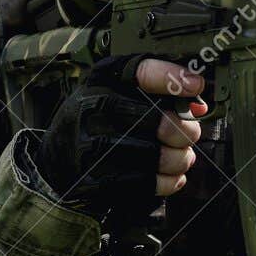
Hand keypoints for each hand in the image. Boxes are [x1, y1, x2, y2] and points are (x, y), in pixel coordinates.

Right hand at [37, 55, 203, 225]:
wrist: (58, 158)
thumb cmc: (100, 120)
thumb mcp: (118, 92)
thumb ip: (159, 92)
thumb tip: (197, 106)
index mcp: (102, 79)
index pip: (142, 71)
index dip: (174, 78)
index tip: (196, 85)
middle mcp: (94, 108)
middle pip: (161, 122)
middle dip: (186, 131)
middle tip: (190, 134)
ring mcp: (92, 146)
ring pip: (158, 156)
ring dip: (180, 160)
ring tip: (181, 157)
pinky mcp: (95, 179)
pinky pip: (146, 183)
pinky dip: (167, 182)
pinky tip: (171, 176)